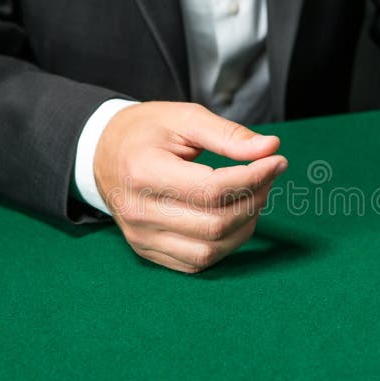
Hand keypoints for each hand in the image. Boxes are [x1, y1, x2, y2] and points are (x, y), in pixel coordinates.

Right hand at [94, 102, 287, 272]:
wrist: (102, 154)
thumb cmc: (145, 132)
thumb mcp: (184, 118)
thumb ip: (228, 134)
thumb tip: (270, 148)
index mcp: (144, 172)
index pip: (212, 190)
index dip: (254, 178)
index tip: (276, 161)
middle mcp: (139, 212)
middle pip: (215, 223)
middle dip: (254, 200)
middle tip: (267, 176)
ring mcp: (141, 237)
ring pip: (210, 250)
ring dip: (245, 226)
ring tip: (253, 196)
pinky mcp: (148, 251)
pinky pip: (197, 262)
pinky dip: (225, 244)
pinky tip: (234, 217)